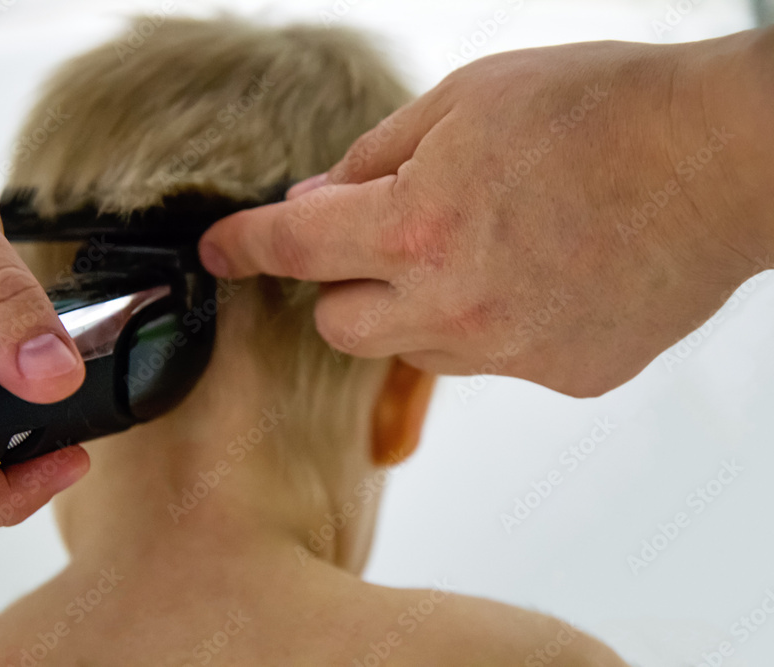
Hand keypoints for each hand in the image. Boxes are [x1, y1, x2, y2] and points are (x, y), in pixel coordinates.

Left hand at [199, 32, 773, 396]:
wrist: (720, 159)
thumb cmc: (598, 110)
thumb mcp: (464, 102)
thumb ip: (374, 159)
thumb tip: (317, 199)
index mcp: (416, 225)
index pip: (294, 249)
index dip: (244, 248)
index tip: (219, 254)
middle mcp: (453, 304)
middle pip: (340, 325)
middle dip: (342, 283)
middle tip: (383, 238)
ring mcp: (511, 349)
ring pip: (414, 347)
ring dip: (418, 305)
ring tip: (481, 247)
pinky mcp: (563, 374)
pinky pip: (490, 359)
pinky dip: (490, 324)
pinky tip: (535, 276)